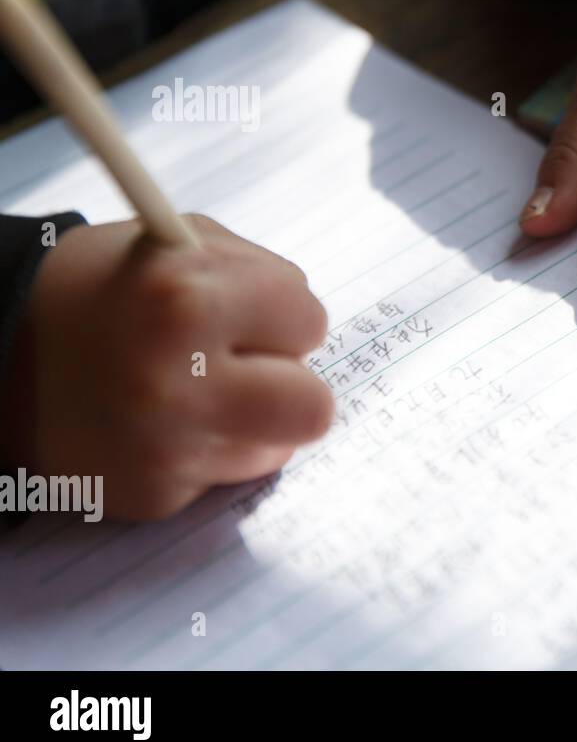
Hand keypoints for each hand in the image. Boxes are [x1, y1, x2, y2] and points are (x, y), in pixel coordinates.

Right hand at [2, 215, 332, 519]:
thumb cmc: (97, 290)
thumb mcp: (172, 244)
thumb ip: (253, 273)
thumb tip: (308, 325)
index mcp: (185, 302)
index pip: (309, 320)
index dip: (284, 312)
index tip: (258, 312)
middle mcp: (177, 385)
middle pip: (314, 408)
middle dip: (293, 382)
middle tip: (256, 366)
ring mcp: (163, 451)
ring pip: (274, 449)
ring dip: (251, 421)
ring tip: (197, 391)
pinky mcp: (150, 497)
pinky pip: (221, 477)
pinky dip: (206, 450)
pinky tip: (162, 423)